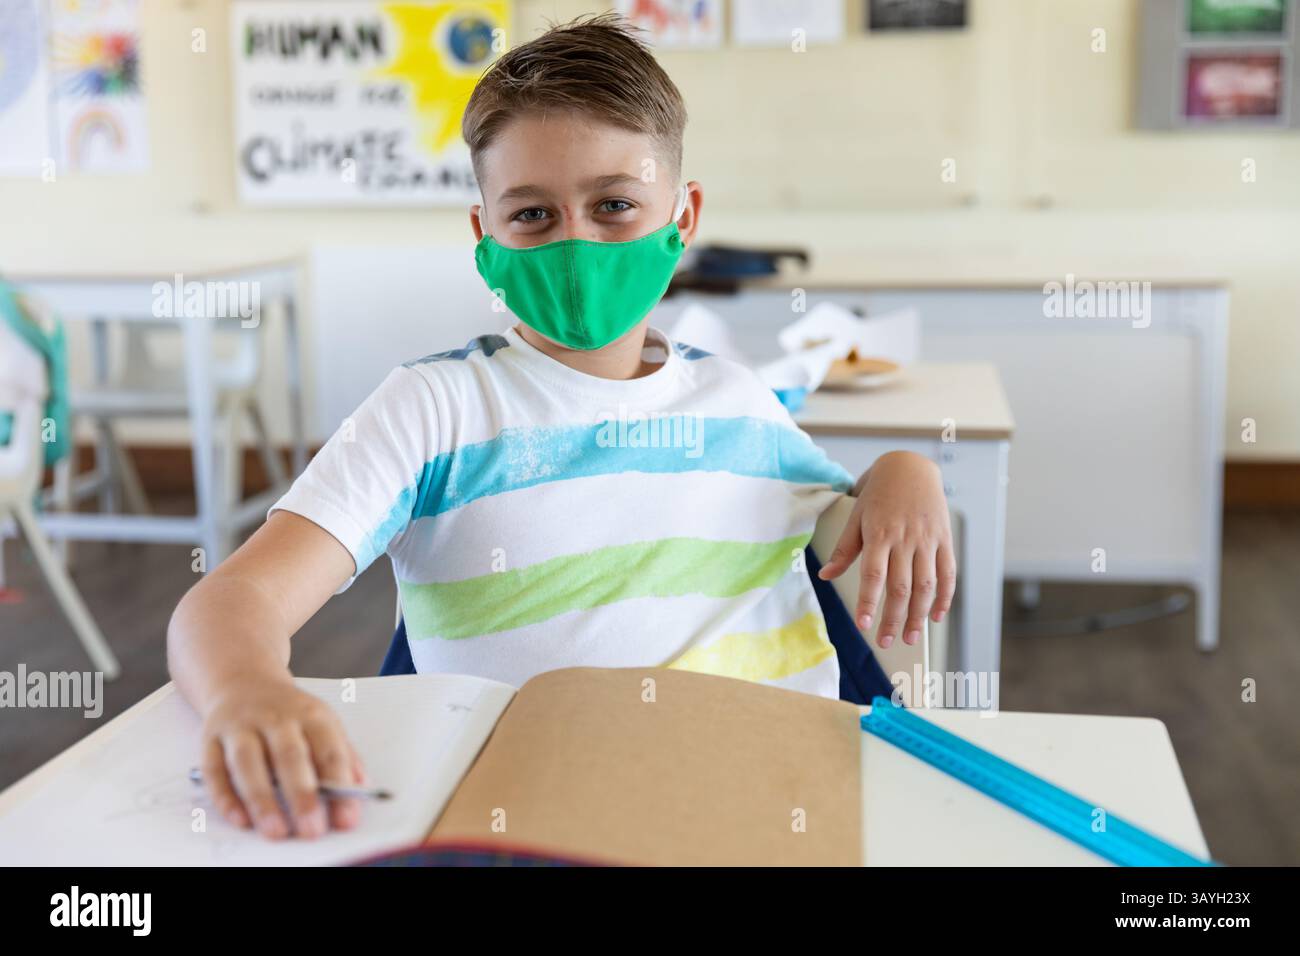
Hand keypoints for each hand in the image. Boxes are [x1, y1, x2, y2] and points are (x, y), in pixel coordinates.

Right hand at [198, 677, 366, 839]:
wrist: (244, 682)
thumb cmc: (290, 713)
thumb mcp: (323, 724)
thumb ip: (343, 756)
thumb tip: (361, 789)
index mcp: (311, 714)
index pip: (329, 750)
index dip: (340, 785)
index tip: (346, 819)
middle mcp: (275, 717)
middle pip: (289, 755)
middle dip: (302, 795)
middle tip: (311, 829)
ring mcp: (240, 725)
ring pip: (247, 761)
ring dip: (261, 799)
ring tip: (275, 830)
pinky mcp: (211, 738)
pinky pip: (214, 769)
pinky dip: (225, 797)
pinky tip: (240, 819)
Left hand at [818, 451, 955, 648]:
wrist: (910, 466)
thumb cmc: (878, 493)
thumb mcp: (856, 516)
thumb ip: (844, 550)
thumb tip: (826, 576)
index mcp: (879, 533)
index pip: (873, 575)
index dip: (869, 602)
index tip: (864, 625)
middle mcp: (905, 538)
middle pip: (901, 586)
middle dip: (893, 618)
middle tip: (886, 642)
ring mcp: (928, 539)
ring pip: (926, 584)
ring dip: (919, 615)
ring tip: (910, 637)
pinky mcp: (944, 539)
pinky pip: (947, 573)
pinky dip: (944, 597)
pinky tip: (936, 616)